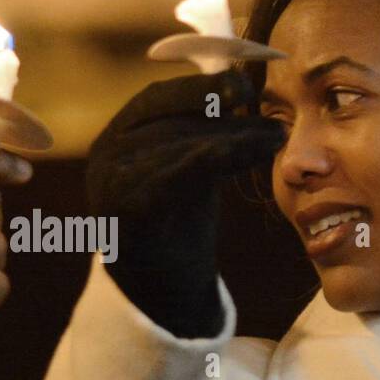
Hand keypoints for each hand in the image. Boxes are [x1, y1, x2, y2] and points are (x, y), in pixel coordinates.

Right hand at [86, 69, 284, 335]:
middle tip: (267, 113)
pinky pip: (181, 172)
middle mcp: (105, 158)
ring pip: (180, 142)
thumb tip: (243, 81)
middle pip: (169, 118)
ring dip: (234, 135)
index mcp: (113, 142)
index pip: (155, 99)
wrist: (162, 298)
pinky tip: (259, 149)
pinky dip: (224, 155)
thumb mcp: (188, 169)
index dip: (199, 85)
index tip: (243, 84)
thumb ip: (202, 130)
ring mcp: (111, 185)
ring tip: (274, 136)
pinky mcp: (129, 210)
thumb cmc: (178, 228)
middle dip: (222, 112)